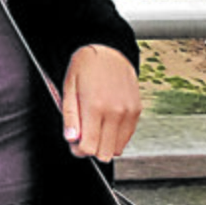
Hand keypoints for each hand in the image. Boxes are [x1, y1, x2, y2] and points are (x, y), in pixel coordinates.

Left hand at [61, 44, 140, 161]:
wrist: (108, 51)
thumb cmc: (85, 68)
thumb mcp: (68, 89)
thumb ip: (70, 117)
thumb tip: (71, 139)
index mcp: (95, 106)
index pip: (88, 147)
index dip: (78, 150)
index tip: (74, 144)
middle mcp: (115, 112)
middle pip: (104, 153)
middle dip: (90, 150)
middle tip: (82, 137)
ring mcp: (128, 113)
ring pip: (117, 149)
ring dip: (104, 144)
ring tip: (94, 128)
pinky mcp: (137, 111)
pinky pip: (127, 138)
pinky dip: (115, 137)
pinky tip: (106, 123)